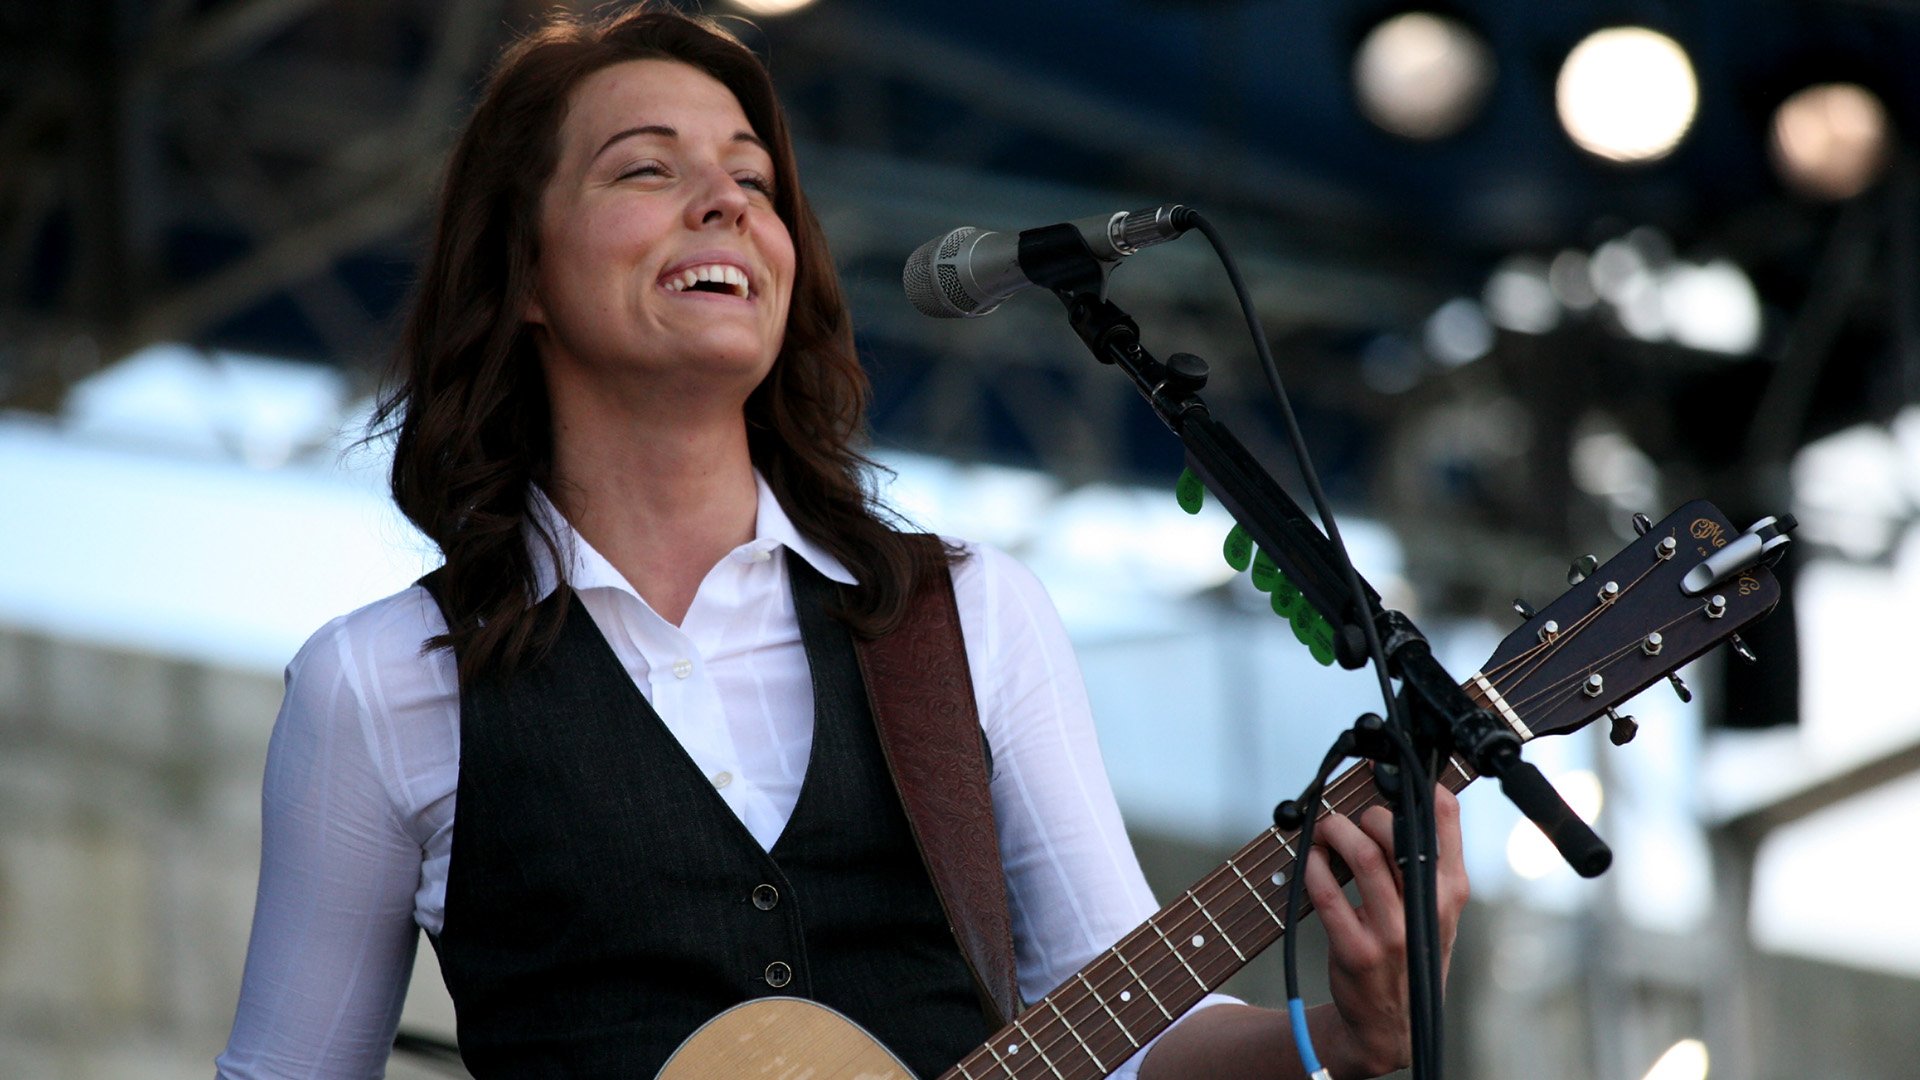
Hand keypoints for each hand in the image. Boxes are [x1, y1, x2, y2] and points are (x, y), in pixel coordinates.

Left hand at [1304, 785, 1467, 1078]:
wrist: (1390, 1025)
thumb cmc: (1410, 952)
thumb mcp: (1436, 908)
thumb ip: (1428, 859)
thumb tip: (1411, 795)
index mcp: (1452, 889)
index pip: (1445, 819)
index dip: (1416, 784)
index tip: (1386, 770)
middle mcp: (1428, 908)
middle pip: (1397, 832)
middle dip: (1364, 812)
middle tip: (1350, 815)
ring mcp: (1393, 932)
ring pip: (1362, 856)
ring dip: (1334, 831)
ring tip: (1324, 829)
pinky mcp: (1356, 951)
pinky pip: (1327, 895)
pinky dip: (1312, 867)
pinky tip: (1309, 859)